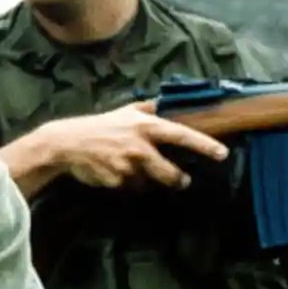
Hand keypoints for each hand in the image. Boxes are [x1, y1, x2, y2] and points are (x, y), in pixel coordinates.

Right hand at [45, 100, 229, 189]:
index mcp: (144, 127)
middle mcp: (139, 146)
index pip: (181, 135)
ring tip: (129, 168)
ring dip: (143, 179)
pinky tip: (110, 171)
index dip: (204, 145)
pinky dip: (123, 182)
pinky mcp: (116, 180)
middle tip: (182, 181)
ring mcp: (128, 165)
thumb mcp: (123, 111)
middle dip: (178, 179)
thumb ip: (147, 109)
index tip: (222, 154)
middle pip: (169, 172)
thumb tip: (165, 102)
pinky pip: (128, 186)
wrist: (65, 143)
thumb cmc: (97, 126)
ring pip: (147, 181)